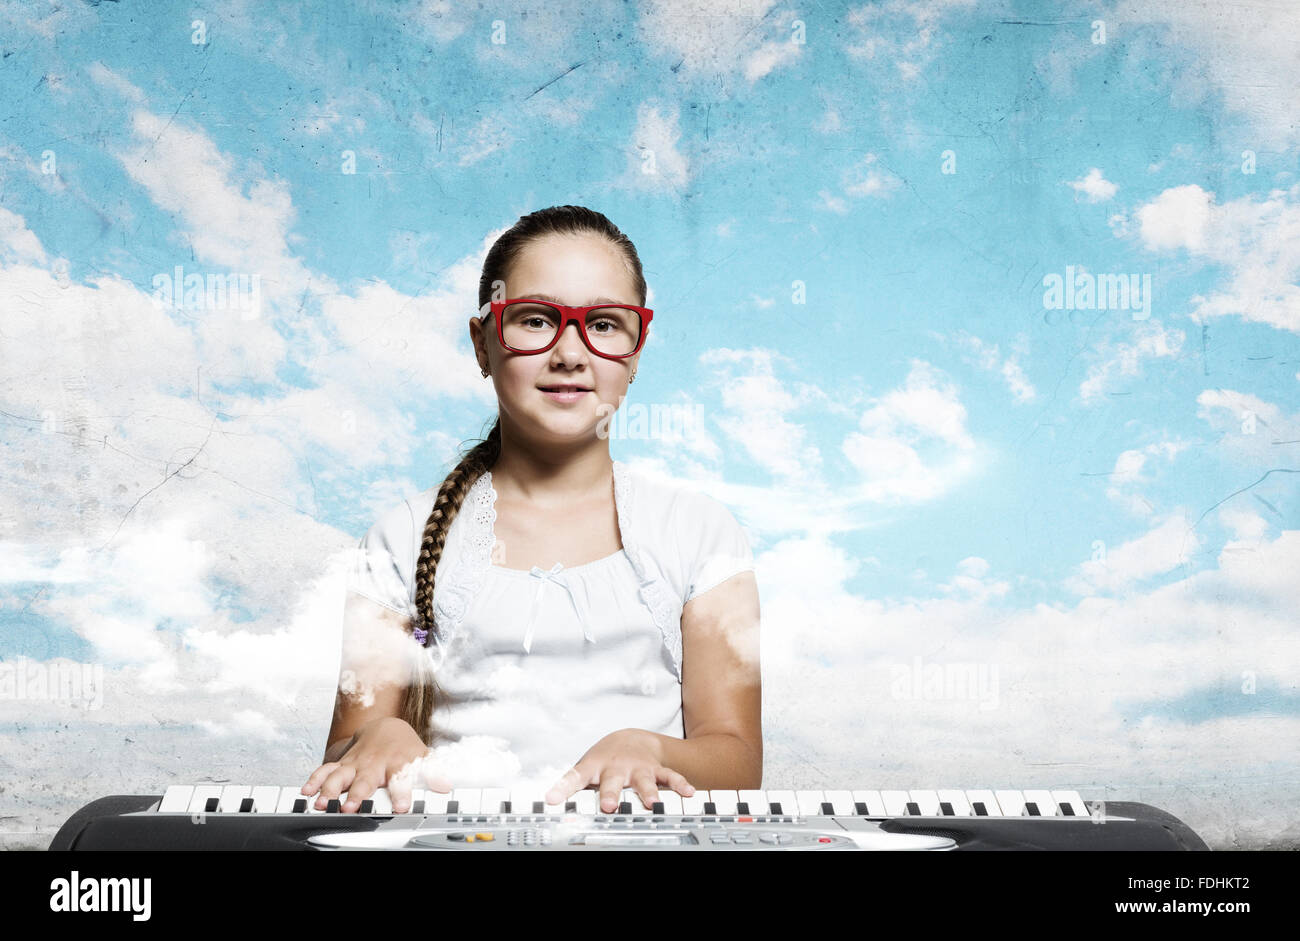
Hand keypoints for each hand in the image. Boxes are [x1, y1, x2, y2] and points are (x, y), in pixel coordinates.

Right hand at [301, 716, 452, 813]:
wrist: (386, 728)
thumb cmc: (404, 749)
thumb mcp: (422, 757)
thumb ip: (433, 772)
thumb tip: (446, 785)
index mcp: (395, 763)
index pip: (400, 778)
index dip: (401, 792)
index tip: (401, 807)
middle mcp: (372, 764)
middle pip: (364, 779)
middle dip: (357, 794)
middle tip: (351, 808)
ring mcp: (354, 764)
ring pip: (339, 775)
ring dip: (329, 790)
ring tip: (323, 804)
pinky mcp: (341, 764)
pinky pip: (324, 770)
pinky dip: (313, 780)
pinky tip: (306, 792)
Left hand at [544, 728, 694, 812]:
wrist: (631, 738)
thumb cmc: (604, 760)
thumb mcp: (585, 770)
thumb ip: (569, 787)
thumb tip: (546, 804)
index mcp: (594, 768)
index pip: (574, 778)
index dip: (562, 789)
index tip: (551, 800)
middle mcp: (616, 768)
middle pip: (612, 782)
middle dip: (611, 794)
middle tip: (610, 806)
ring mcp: (638, 768)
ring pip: (644, 781)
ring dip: (648, 792)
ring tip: (652, 803)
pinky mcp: (656, 769)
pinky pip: (670, 776)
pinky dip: (680, 784)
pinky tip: (689, 792)